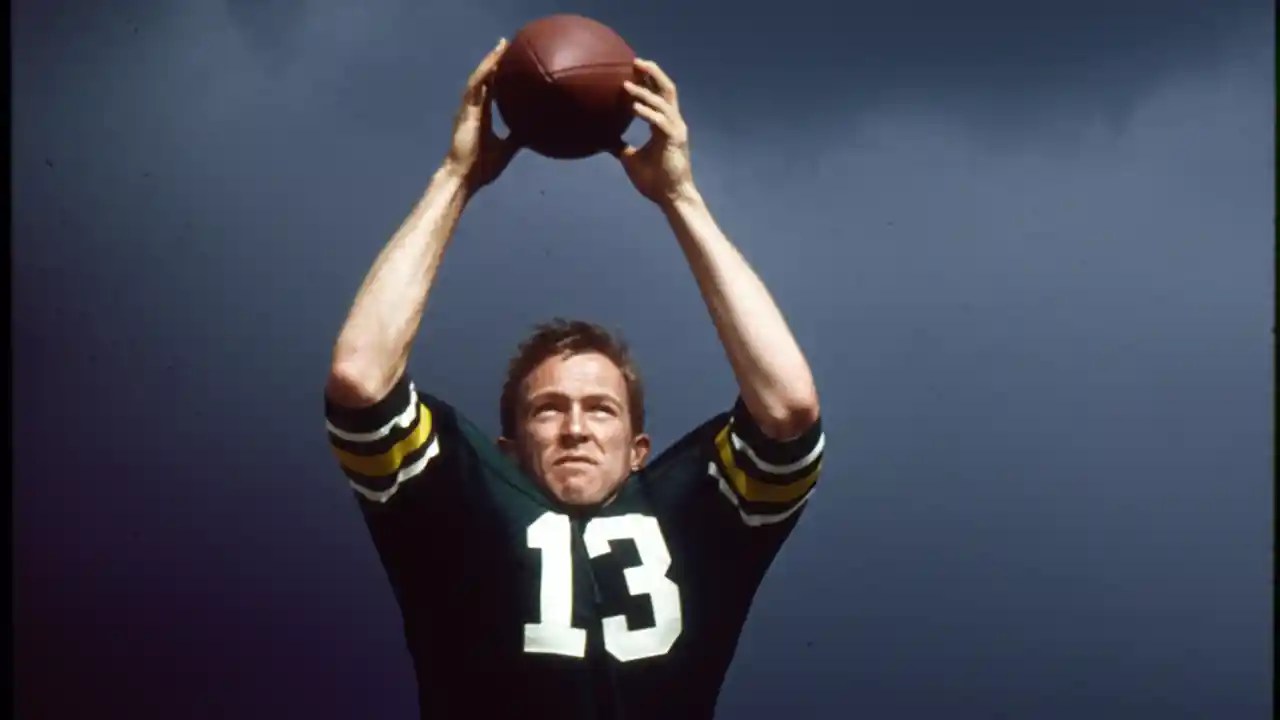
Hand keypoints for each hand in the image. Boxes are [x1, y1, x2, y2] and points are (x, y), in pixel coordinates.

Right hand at [446, 39, 520, 192]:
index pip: (492, 89)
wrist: (465, 177)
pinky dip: (485, 71)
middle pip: (485, 78)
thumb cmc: (481, 168)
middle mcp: (474, 108)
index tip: (512, 63)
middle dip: (496, 61)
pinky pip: (476, 85)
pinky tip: (495, 60)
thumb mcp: (506, 150)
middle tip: (509, 45)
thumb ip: (516, 138)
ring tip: (503, 45)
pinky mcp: (466, 110)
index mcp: (482, 115)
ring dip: (491, 60)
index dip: (500, 75)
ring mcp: (468, 107)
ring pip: (480, 77)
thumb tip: (534, 133)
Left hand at [614, 59, 694, 205]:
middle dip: (653, 73)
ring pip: (664, 101)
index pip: (659, 95)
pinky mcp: (675, 141)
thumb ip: (620, 147)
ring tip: (627, 83)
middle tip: (635, 61)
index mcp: (664, 125)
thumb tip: (603, 141)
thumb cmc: (655, 181)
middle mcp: (673, 123)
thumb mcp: (630, 159)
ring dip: (645, 91)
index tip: (633, 68)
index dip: (649, 80)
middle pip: (667, 89)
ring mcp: (676, 130)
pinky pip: (660, 121)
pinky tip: (632, 107)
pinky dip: (647, 112)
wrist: (671, 198)